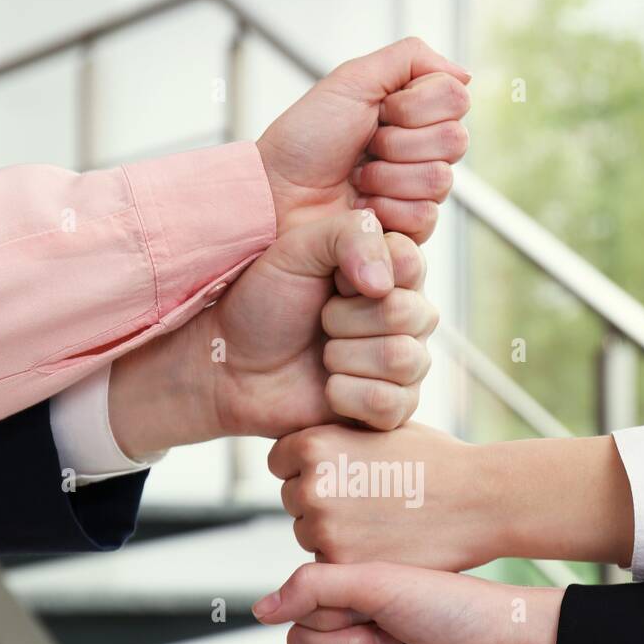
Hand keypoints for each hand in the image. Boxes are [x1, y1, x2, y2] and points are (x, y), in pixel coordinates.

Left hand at [109, 210, 437, 453]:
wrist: (231, 363)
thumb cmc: (263, 302)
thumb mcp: (298, 248)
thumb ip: (350, 236)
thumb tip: (385, 282)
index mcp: (390, 269)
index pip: (411, 263)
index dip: (364, 276)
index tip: (332, 281)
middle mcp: (405, 315)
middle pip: (412, 314)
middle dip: (347, 319)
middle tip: (320, 321)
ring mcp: (401, 363)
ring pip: (404, 359)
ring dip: (346, 357)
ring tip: (322, 356)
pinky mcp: (389, 408)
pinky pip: (393, 404)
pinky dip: (349, 396)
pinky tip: (328, 388)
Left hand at [257, 38, 469, 243]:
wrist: (279, 194)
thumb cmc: (306, 140)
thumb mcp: (352, 81)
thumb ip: (410, 59)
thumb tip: (464, 74)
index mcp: (413, 112)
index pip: (455, 99)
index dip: (415, 106)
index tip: (379, 111)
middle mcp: (421, 149)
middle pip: (454, 140)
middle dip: (401, 142)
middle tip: (366, 146)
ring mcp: (416, 191)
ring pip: (440, 180)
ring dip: (389, 176)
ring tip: (358, 179)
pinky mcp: (408, 229)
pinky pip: (425, 216)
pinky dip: (387, 208)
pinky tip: (363, 206)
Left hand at [271, 425, 636, 570]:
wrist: (479, 500)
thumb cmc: (436, 461)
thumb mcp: (379, 428)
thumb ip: (336, 437)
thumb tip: (304, 447)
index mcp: (314, 445)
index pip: (281, 461)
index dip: (306, 467)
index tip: (337, 475)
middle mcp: (311, 486)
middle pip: (292, 500)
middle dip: (319, 502)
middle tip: (365, 503)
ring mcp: (323, 530)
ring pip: (307, 535)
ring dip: (332, 534)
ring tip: (379, 524)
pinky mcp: (341, 565)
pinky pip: (326, 565)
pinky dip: (348, 559)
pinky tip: (383, 545)